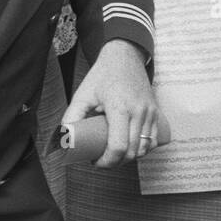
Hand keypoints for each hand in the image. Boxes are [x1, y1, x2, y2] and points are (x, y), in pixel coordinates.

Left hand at [61, 39, 158, 167]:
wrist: (125, 57)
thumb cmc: (103, 75)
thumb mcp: (82, 94)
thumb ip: (72, 117)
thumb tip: (65, 139)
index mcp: (120, 108)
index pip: (118, 146)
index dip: (106, 161)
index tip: (95, 161)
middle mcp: (139, 111)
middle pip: (132, 152)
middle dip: (115, 162)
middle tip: (101, 158)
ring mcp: (150, 112)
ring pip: (145, 149)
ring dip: (130, 157)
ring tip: (114, 152)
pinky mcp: (156, 112)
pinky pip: (153, 140)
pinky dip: (142, 149)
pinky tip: (130, 147)